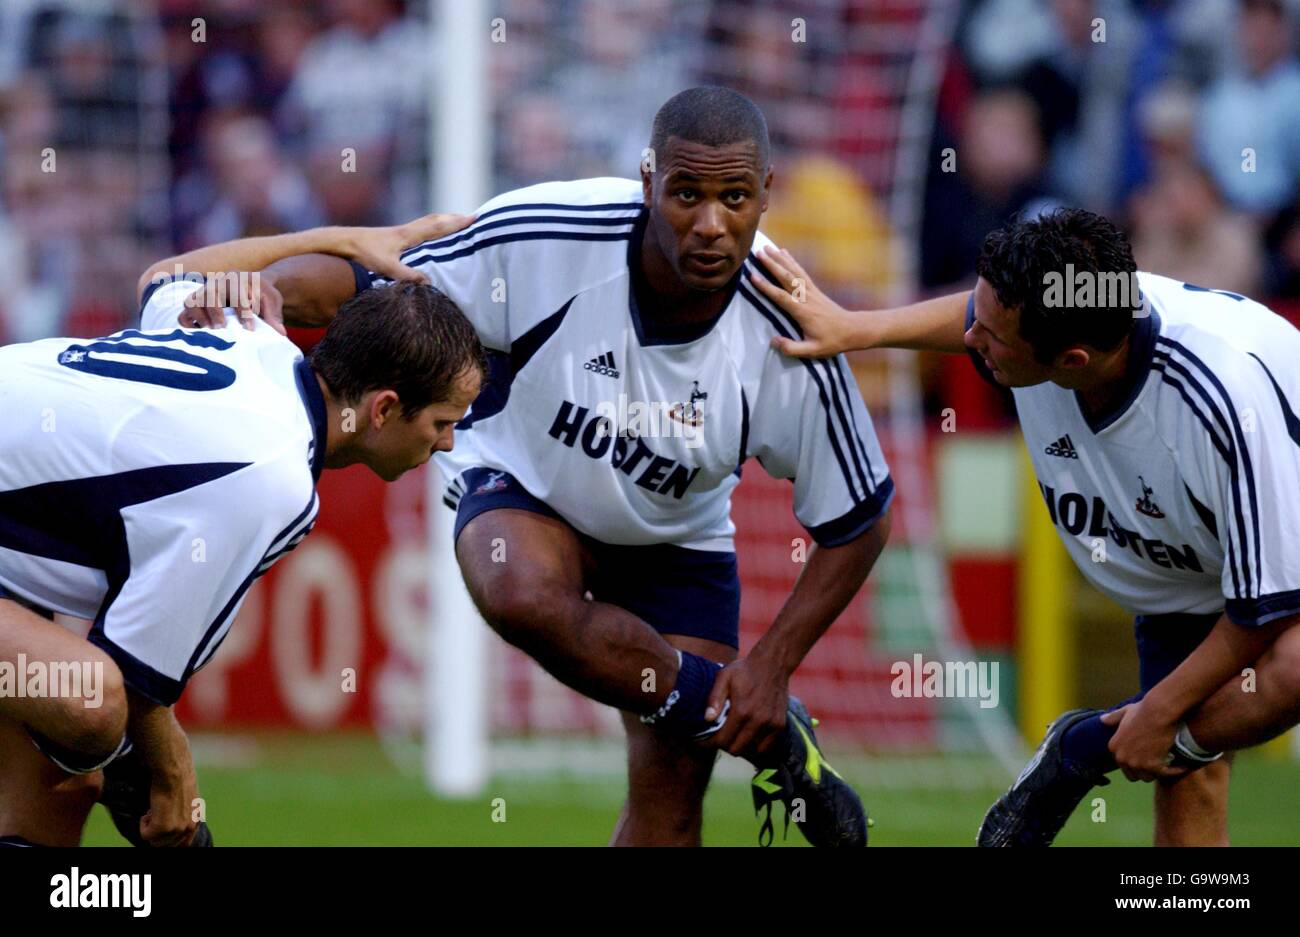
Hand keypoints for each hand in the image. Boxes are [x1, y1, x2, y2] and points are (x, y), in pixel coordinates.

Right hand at [138, 759, 199, 846]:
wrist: (174, 772)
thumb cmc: (177, 779)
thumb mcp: (187, 800)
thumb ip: (183, 814)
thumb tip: (172, 824)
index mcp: (196, 821)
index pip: (184, 844)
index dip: (169, 840)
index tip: (160, 832)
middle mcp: (189, 828)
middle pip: (166, 845)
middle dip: (157, 832)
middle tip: (156, 813)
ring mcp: (177, 829)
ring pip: (154, 842)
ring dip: (150, 827)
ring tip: (155, 809)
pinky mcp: (163, 828)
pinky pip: (145, 835)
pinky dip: (143, 823)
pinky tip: (151, 809)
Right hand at [178, 270, 285, 335]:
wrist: (250, 284)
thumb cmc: (261, 293)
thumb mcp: (272, 300)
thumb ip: (275, 315)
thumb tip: (280, 333)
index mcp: (237, 279)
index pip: (237, 294)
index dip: (243, 312)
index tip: (250, 330)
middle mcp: (217, 283)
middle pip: (209, 294)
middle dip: (216, 313)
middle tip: (224, 330)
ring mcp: (203, 292)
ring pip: (192, 301)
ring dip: (200, 318)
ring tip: (212, 332)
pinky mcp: (195, 303)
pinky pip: (183, 313)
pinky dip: (188, 324)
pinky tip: (200, 334)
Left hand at [334, 212, 475, 281]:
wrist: (343, 241)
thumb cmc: (364, 253)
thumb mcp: (387, 267)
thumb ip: (407, 276)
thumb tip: (429, 283)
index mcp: (408, 235)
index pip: (438, 227)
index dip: (456, 224)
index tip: (473, 218)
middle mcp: (406, 229)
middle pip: (435, 220)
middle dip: (454, 218)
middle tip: (471, 217)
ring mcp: (400, 231)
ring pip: (427, 221)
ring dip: (443, 220)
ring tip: (455, 221)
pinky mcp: (393, 235)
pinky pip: (419, 227)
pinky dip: (430, 226)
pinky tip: (429, 233)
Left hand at [702, 655, 789, 760]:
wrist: (773, 663)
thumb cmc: (745, 669)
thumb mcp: (724, 677)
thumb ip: (714, 698)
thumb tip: (707, 719)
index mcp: (742, 710)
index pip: (723, 740)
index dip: (710, 743)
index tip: (704, 741)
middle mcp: (758, 720)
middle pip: (736, 749)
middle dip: (724, 746)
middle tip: (718, 738)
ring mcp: (771, 724)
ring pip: (751, 750)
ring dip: (740, 746)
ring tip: (732, 736)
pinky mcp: (780, 725)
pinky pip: (766, 747)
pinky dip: (755, 745)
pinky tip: (748, 736)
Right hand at [748, 245, 867, 357]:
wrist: (852, 329)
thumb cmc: (831, 341)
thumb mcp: (812, 351)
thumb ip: (791, 348)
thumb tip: (773, 341)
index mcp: (802, 311)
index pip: (781, 296)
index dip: (766, 287)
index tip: (753, 276)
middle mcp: (806, 297)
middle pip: (786, 277)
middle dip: (772, 264)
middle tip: (758, 253)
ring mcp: (811, 291)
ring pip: (794, 271)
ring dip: (780, 258)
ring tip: (767, 247)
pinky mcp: (815, 289)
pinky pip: (801, 272)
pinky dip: (792, 261)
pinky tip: (784, 252)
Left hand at [1101, 701, 1186, 781]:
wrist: (1158, 712)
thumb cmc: (1142, 710)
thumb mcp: (1124, 712)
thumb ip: (1113, 718)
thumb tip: (1102, 720)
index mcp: (1114, 747)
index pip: (1123, 765)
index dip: (1135, 762)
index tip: (1146, 758)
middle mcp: (1122, 758)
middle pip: (1134, 775)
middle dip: (1144, 770)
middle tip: (1157, 762)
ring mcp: (1137, 764)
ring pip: (1148, 777)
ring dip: (1158, 772)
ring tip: (1167, 763)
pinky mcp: (1153, 766)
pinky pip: (1165, 775)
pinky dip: (1175, 771)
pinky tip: (1182, 766)